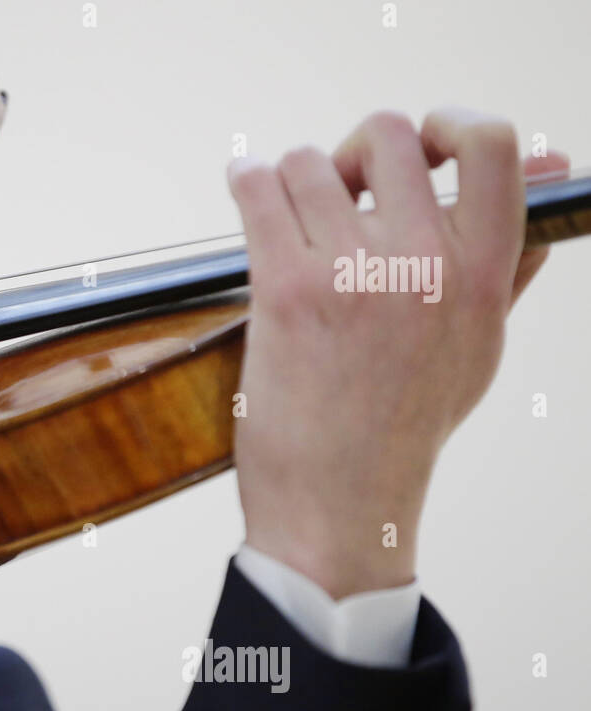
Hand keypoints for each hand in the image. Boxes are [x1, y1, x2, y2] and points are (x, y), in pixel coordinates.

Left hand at [228, 108, 565, 598]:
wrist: (340, 503)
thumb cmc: (403, 429)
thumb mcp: (477, 347)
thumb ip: (510, 263)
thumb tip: (546, 178)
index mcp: (483, 275)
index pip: (491, 148)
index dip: (452, 124)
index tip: (426, 142)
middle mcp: (424, 265)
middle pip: (388, 136)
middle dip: (356, 154)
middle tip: (341, 191)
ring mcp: (353, 274)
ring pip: (310, 161)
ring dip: (295, 179)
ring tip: (290, 215)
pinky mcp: (287, 290)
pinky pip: (260, 189)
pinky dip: (247, 180)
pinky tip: (248, 188)